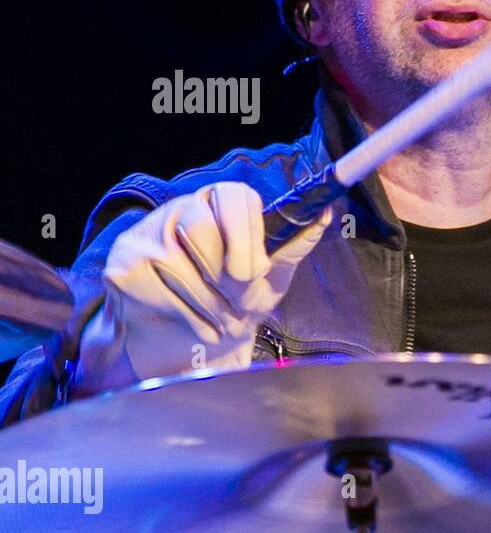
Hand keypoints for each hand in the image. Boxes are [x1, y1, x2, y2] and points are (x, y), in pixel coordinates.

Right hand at [74, 182, 330, 390]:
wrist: (188, 336)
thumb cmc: (235, 294)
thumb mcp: (272, 273)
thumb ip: (294, 245)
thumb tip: (324, 214)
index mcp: (220, 201)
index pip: (234, 196)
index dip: (247, 236)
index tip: (255, 272)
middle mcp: (180, 209)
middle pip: (203, 231)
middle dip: (229, 278)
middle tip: (242, 302)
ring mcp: (146, 235)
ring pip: (182, 266)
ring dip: (214, 305)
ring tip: (227, 319)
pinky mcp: (124, 267)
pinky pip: (161, 293)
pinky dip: (191, 319)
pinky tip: (203, 325)